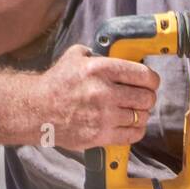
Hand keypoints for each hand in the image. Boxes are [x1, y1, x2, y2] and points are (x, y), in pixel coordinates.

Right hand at [34, 43, 159, 148]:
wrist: (37, 111)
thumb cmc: (56, 84)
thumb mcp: (75, 57)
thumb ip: (98, 53)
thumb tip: (119, 55)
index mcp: (100, 69)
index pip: (143, 75)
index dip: (152, 80)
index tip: (150, 82)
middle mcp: (104, 92)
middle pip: (146, 98)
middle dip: (148, 98)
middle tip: (142, 98)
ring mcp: (103, 116)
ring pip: (141, 116)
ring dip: (141, 114)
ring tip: (134, 111)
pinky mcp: (100, 135)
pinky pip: (132, 135)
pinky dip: (136, 130)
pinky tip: (131, 125)